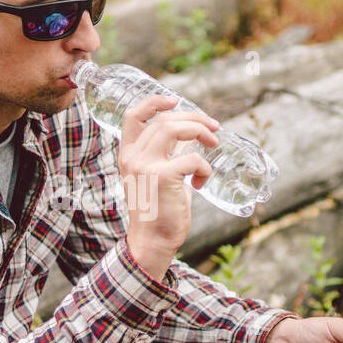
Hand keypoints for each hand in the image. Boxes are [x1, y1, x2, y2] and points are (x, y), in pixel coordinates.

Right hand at [119, 93, 219, 266]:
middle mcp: (133, 157)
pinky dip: (205, 167)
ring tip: (214, 143)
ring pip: (175, 129)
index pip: (132, 116)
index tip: (174, 100)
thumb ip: (167, 156)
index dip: (154, 102)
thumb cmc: (158, 212)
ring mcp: (145, 166)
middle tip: (214, 127)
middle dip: (195, 118)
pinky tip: (202, 181)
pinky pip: (192, 158)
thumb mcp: (156, 177)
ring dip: (201, 131)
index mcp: (128, 155)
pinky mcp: (162, 177)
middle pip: (165, 120)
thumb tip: (193, 139)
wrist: (152, 242)